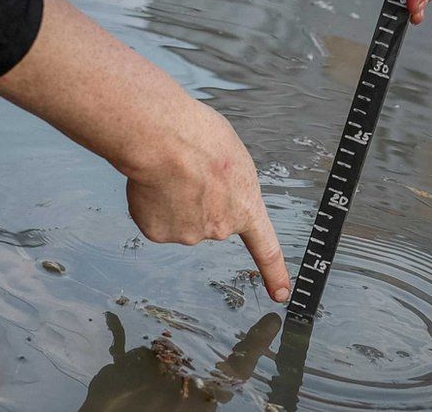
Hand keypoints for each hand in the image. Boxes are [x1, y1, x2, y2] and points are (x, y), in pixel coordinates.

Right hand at [126, 101, 289, 302]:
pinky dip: (150, 203)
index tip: (281, 294)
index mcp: (246, 208)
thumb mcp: (231, 155)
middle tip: (186, 170)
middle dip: (197, 199)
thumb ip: (228, 182)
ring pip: (178, 218)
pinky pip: (154, 219)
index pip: (266, 250)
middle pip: (207, 219)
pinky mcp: (159, 233)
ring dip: (171, 199)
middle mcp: (220, 229)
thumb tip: (207, 189)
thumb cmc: (198, 137)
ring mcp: (189, 234)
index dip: (274, 274)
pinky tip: (152, 184)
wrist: (163, 142)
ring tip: (168, 172)